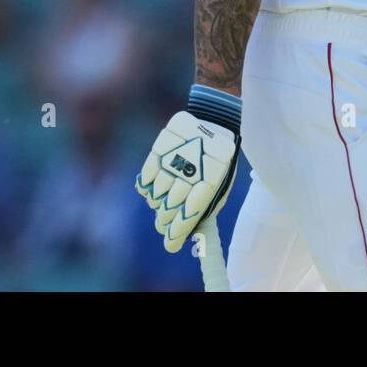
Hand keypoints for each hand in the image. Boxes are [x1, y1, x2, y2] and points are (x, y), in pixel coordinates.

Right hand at [136, 110, 239, 251]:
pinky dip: (147, 189)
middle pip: (169, 208)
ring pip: (156, 195)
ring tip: (164, 201)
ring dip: (158, 204)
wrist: (212, 122)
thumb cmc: (216, 161)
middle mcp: (190, 170)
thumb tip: (190, 235)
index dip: (177, 232)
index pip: (189, 214)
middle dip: (165, 222)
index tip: (171, 244)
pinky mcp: (159, 149)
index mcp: (211, 180)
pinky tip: (154, 189)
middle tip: (165, 225)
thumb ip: (205, 208)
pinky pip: (146, 179)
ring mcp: (172, 159)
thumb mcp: (220, 184)